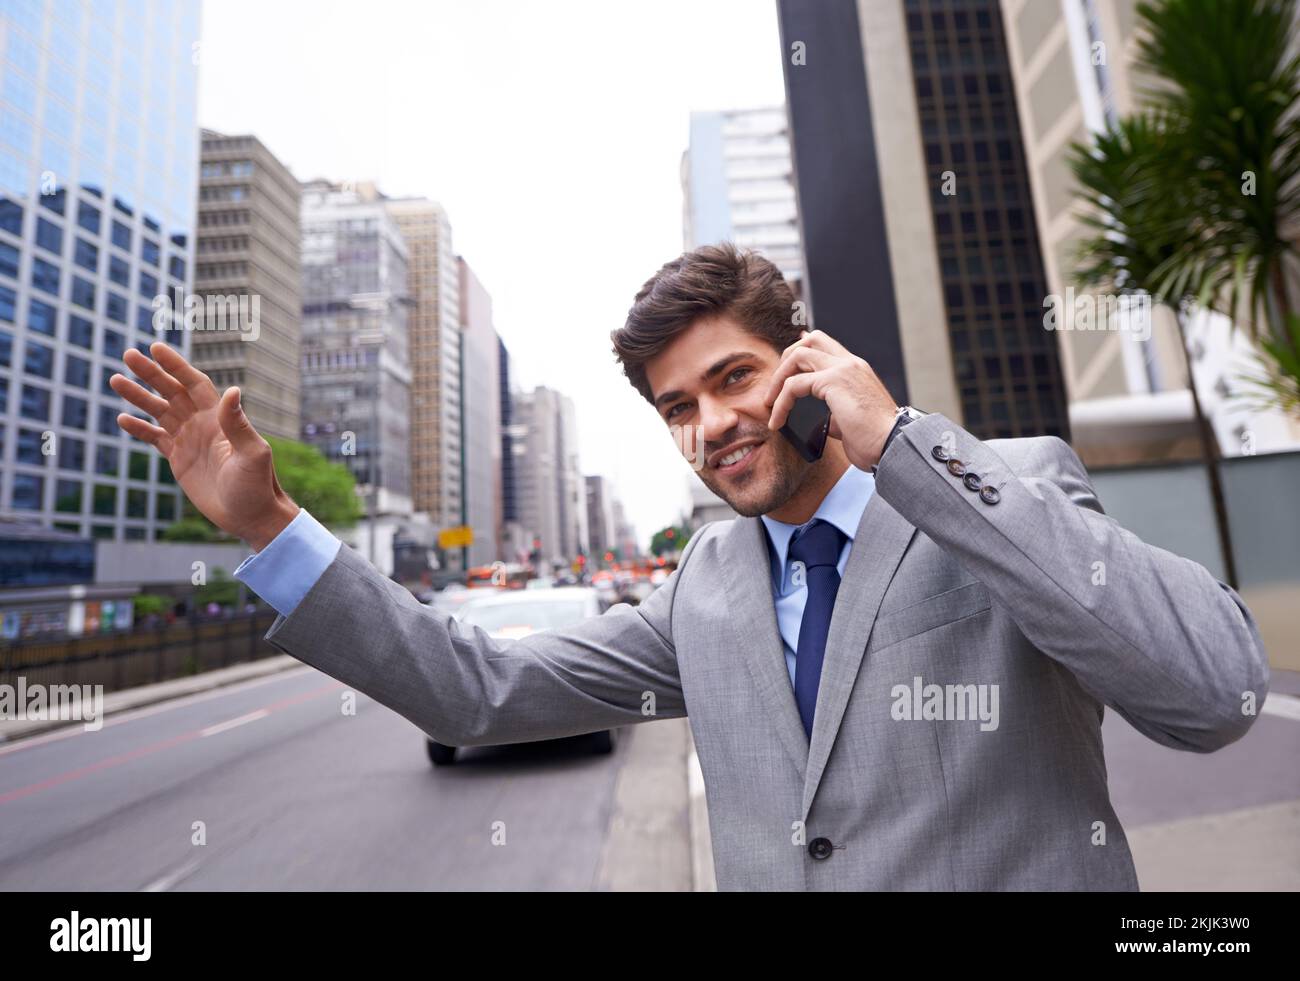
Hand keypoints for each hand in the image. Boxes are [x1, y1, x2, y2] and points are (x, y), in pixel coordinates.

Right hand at [111, 342, 299, 549]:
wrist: (252, 516)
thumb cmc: (258, 485)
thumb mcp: (252, 454)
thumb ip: (239, 425)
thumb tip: (233, 391)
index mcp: (219, 418)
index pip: (194, 383)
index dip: (176, 365)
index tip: (156, 348)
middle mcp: (203, 424)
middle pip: (172, 391)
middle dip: (151, 373)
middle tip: (128, 355)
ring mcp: (190, 440)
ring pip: (159, 411)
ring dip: (138, 396)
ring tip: (115, 379)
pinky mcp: (180, 460)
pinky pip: (155, 438)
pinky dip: (140, 428)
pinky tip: (122, 418)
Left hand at [764, 330, 897, 470]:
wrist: (892, 444)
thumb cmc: (876, 440)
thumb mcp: (850, 421)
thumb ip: (833, 413)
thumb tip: (820, 420)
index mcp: (857, 370)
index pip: (826, 345)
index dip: (802, 350)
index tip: (785, 364)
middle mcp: (851, 364)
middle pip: (810, 340)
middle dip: (786, 359)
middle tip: (774, 386)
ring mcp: (843, 369)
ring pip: (798, 356)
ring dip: (778, 378)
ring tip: (770, 403)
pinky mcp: (834, 381)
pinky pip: (794, 385)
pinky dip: (781, 402)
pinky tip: (778, 420)